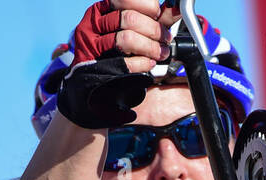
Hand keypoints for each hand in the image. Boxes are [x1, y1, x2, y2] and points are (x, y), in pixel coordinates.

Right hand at [59, 1, 180, 128]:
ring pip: (126, 38)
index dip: (148, 6)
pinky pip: (123, 63)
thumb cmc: (113, 53)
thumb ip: (151, 19)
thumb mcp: (131, 30)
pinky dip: (141, 64)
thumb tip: (175, 8)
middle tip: (165, 39)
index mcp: (102, 9)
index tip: (158, 16)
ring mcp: (90, 44)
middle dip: (154, 30)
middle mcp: (93, 23)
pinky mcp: (94, 66)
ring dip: (150, 47)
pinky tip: (148, 64)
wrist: (91, 85)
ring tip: (160, 54)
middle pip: (129, 18)